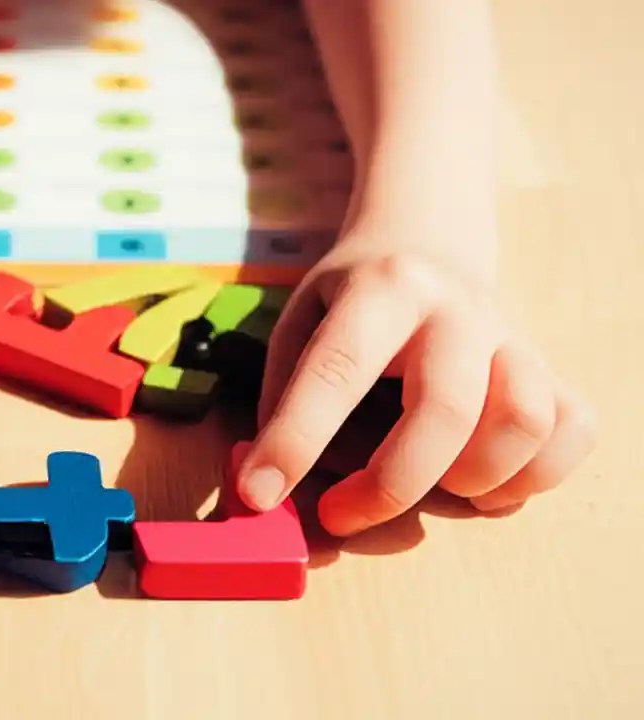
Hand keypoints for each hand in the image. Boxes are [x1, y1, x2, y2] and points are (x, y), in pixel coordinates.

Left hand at [235, 221, 596, 535]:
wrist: (428, 242)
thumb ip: (282, 396)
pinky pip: (571, 431)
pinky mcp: (551, 367)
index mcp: (380, 288)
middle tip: (342, 514)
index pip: (336, 370)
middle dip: (389, 484)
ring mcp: (512, 336)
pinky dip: (533, 476)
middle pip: (444, 408)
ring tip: (432, 487)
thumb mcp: (300, 320)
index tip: (259, 495)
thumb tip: (267, 487)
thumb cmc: (352, 300)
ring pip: (523, 421)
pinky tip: (485, 480)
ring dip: (474, 479)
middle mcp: (455, 308)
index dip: (295, 440)